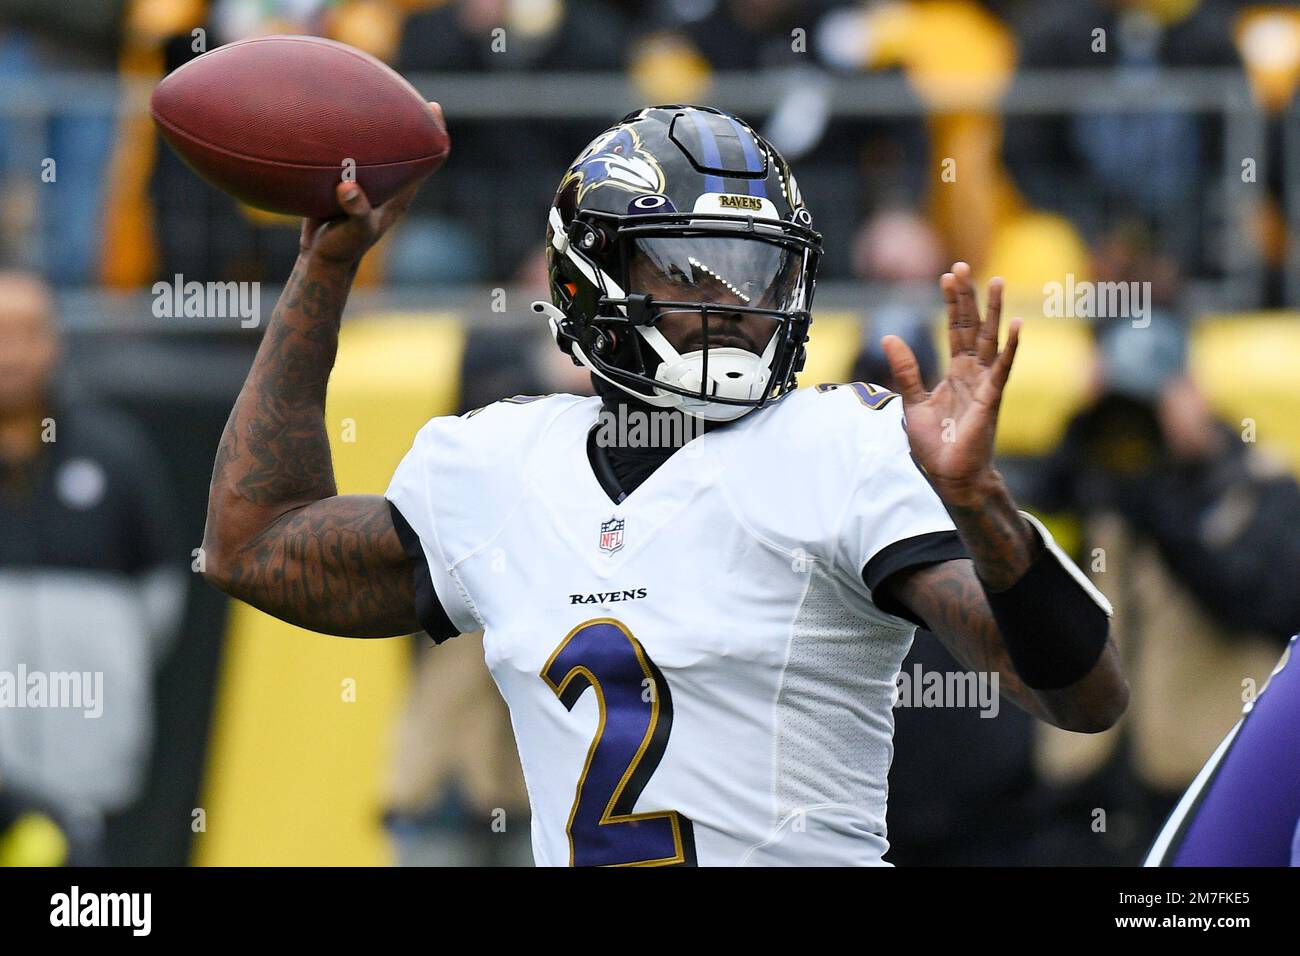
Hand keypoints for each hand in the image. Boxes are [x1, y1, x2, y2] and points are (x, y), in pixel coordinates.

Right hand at [300, 101, 443, 266]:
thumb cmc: (344, 248)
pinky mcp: (344, 182)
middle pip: (406, 147)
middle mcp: (387, 184)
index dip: (435, 133)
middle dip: (406, 119)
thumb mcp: (353, 230)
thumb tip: (348, 187)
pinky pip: (349, 153)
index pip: (428, 159)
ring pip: (377, 148)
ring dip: (374, 125)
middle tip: (403, 89)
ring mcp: (367, 182)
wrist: (321, 259)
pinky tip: (330, 117)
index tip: (433, 107)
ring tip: (367, 94)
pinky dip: (344, 137)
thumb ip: (356, 210)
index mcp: (400, 193)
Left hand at [881, 261, 1020, 504]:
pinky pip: (1003, 369)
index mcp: (955, 372)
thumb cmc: (935, 444)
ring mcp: (985, 384)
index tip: (947, 275)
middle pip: (972, 326)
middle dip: (968, 297)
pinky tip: (1017, 325)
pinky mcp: (991, 399)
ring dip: (994, 311)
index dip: (952, 303)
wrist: (949, 476)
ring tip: (998, 281)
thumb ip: (906, 369)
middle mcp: (973, 373)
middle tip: (963, 266)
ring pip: (991, 340)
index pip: (956, 329)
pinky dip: (1010, 347)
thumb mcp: (912, 401)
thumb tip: (888, 337)